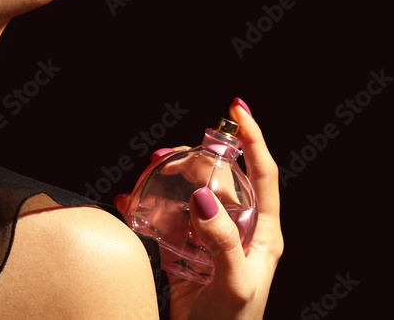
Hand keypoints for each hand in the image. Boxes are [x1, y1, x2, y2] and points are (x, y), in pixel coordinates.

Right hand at [115, 99, 282, 318]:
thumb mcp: (233, 284)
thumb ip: (221, 240)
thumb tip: (204, 196)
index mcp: (263, 235)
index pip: (263, 175)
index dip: (253, 139)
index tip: (237, 110)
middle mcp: (241, 234)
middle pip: (222, 180)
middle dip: (198, 158)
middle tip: (171, 153)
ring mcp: (212, 244)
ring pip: (193, 197)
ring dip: (171, 179)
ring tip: (151, 171)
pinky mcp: (186, 257)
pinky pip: (168, 223)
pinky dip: (149, 208)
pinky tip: (130, 201)